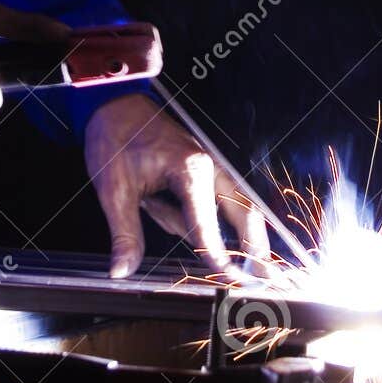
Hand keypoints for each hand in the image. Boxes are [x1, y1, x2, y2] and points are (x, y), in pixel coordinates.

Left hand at [83, 92, 272, 277]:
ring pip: (232, 207)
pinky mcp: (205, 168)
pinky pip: (216, 199)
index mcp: (190, 171)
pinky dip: (208, 216)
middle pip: (244, 212)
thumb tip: (121, 269)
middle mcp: (209, 167)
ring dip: (218, 228)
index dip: (218, 257)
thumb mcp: (113, 189)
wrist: (114, 102)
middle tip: (268, 275)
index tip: (231, 279)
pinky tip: (159, 205)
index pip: (207, 225)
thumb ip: (124, 233)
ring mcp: (211, 166)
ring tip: (158, 209)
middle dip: (255, 245)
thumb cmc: (115, 137)